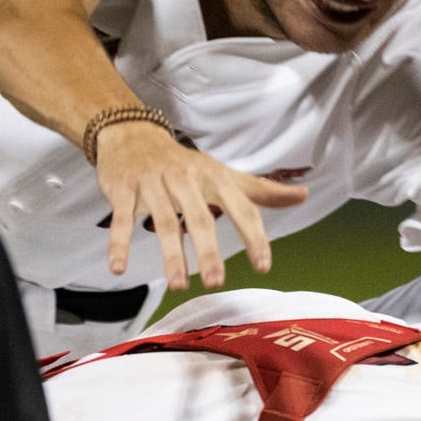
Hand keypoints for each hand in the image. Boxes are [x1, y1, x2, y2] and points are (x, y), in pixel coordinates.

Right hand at [95, 121, 307, 288]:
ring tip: (180, 286)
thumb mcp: (223, 173)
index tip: (263, 266)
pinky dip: (118, 244)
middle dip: (208, 251)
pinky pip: (121, 220)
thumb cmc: (183, 163)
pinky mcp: (123, 189)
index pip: (240, 207)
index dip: (253, 237)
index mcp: (214, 176)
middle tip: (217, 282)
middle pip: (199, 218)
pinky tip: (118, 269)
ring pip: (163, 221)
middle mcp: (185, 178)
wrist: (132, 134)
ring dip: (171, 255)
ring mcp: (153, 184)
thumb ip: (260, 190)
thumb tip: (302, 195)